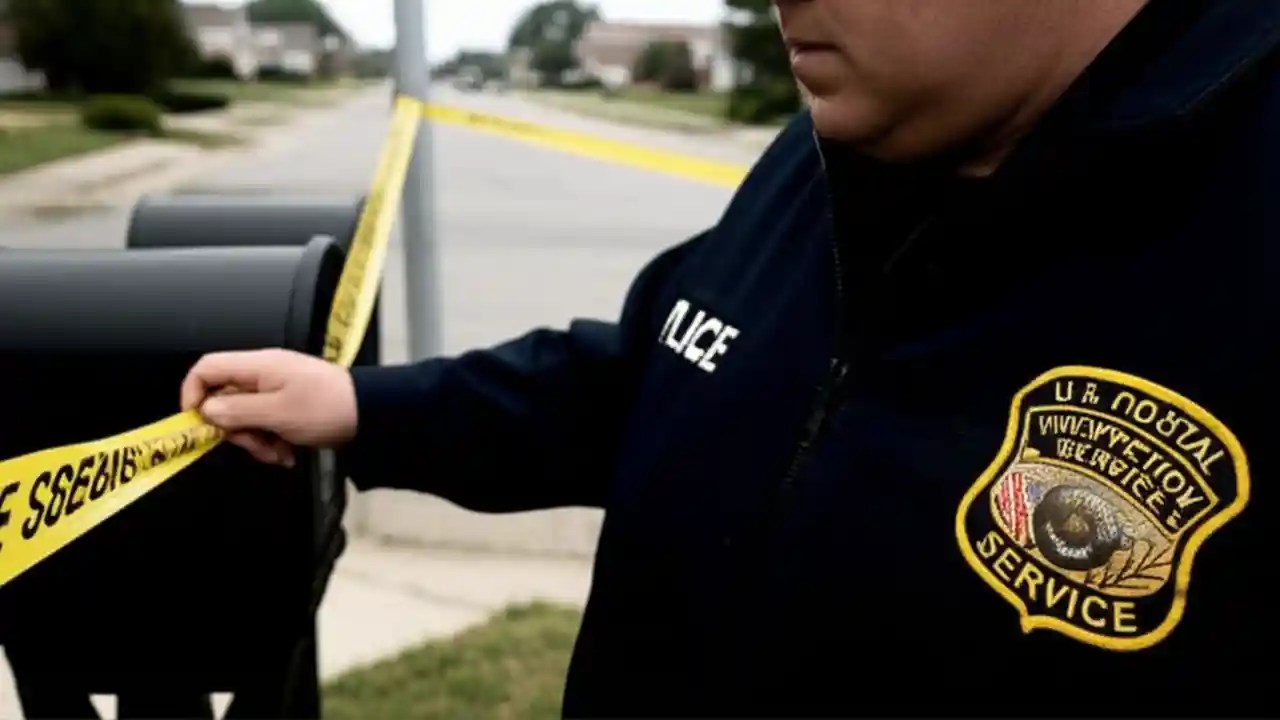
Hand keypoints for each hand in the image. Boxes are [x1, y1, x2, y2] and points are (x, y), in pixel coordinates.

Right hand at [180, 349, 357, 467]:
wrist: (371, 413)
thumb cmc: (327, 408)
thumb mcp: (276, 414)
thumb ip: (236, 411)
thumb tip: (206, 411)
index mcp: (258, 366)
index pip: (206, 368)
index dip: (193, 394)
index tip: (199, 423)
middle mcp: (264, 373)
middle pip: (224, 398)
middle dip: (234, 429)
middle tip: (254, 445)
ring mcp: (277, 389)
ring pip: (244, 416)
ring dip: (255, 440)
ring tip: (278, 454)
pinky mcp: (288, 405)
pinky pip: (265, 423)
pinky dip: (271, 440)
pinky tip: (287, 453)